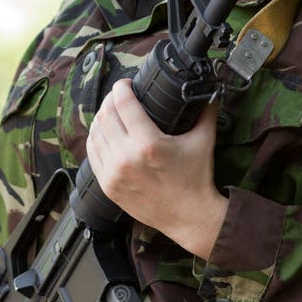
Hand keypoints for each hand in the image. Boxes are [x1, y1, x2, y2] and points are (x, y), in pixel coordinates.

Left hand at [86, 79, 227, 259]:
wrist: (188, 217)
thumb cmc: (196, 179)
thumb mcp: (203, 141)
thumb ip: (206, 111)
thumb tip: (209, 90)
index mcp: (148, 144)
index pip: (123, 104)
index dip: (121, 88)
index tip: (125, 84)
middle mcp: (126, 158)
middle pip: (105, 116)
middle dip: (110, 100)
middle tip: (118, 97)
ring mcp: (114, 174)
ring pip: (95, 134)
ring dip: (101, 119)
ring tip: (110, 113)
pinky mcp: (108, 186)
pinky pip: (92, 155)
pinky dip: (95, 140)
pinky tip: (102, 134)